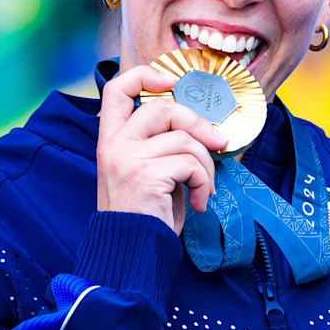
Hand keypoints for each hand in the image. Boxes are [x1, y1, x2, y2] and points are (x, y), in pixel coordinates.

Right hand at [96, 65, 228, 232]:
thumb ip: (163, 143)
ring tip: (203, 190)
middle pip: (163, 107)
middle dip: (199, 124)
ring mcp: (126, 158)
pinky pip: (191, 163)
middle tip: (218, 144)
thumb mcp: (150, 171)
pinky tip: (198, 203)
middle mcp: (113, 144)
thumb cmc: (147, 214)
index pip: (116, 89)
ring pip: (184, 138)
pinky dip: (204, 183)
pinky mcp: (145, 174)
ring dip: (206, 166)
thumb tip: (204, 126)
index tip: (169, 82)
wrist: (133, 253)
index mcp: (110, 139)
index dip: (144, 75)